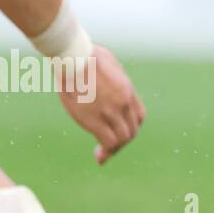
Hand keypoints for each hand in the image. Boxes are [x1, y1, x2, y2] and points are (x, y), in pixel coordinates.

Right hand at [58, 44, 145, 165]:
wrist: (75, 58)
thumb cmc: (86, 55)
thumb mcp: (108, 63)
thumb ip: (112, 74)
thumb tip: (108, 72)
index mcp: (127, 90)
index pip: (139, 116)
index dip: (132, 127)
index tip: (121, 133)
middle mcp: (124, 103)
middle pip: (133, 129)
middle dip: (124, 141)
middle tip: (110, 148)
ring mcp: (111, 112)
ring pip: (123, 139)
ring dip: (115, 150)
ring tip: (103, 154)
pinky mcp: (96, 121)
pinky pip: (108, 143)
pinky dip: (106, 153)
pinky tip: (99, 157)